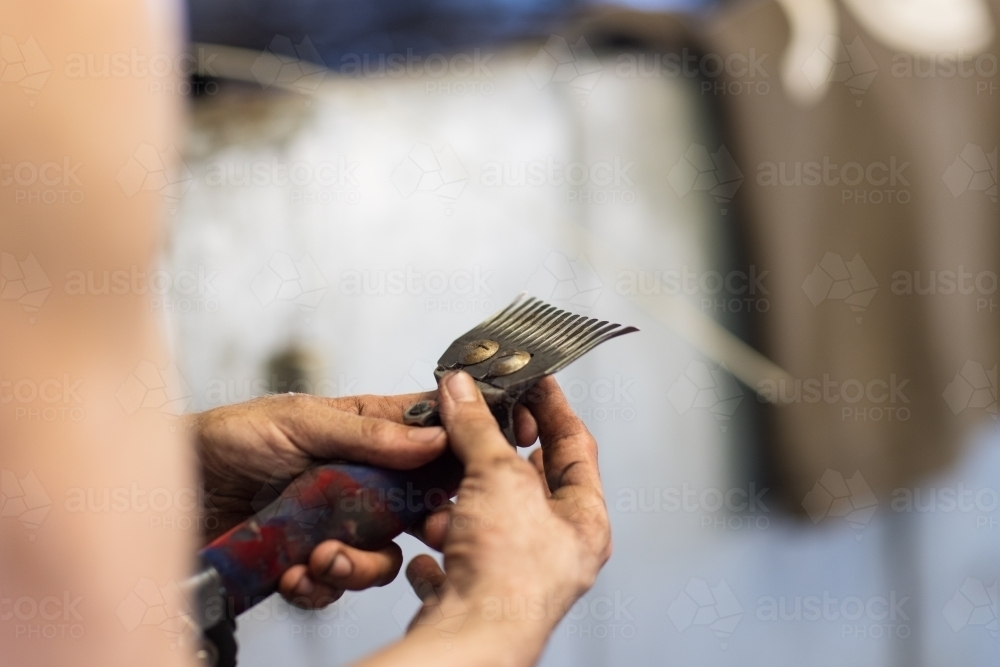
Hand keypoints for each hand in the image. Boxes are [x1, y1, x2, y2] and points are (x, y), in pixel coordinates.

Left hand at [189, 391, 538, 609]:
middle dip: (416, 526)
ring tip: (321, 557)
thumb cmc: (227, 437)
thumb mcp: (299, 421)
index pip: (429, 437)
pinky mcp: (307, 558)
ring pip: (382, 556)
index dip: (456, 455)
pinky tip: (290, 570)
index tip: (474, 475)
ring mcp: (334, 521)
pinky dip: (316, 585)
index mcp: (365, 432)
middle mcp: (358, 479)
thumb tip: (431, 438)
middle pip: (418, 507)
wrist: (170, 488)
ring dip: (358, 564)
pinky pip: (335, 584)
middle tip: (414, 532)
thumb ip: (367, 433)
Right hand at [398, 373, 611, 665]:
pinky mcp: (476, 597)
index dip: (553, 407)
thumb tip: (462, 391)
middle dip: (498, 452)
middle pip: (530, 484)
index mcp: (583, 521)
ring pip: (488, 521)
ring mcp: (515, 576)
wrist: (470, 640)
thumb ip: (478, 428)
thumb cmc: (508, 575)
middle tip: (479, 418)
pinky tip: (426, 544)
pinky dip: (439, 549)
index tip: (534, 381)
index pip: (575, 447)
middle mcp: (556, 551)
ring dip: (461, 500)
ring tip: (443, 480)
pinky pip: (456, 563)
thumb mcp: (497, 476)